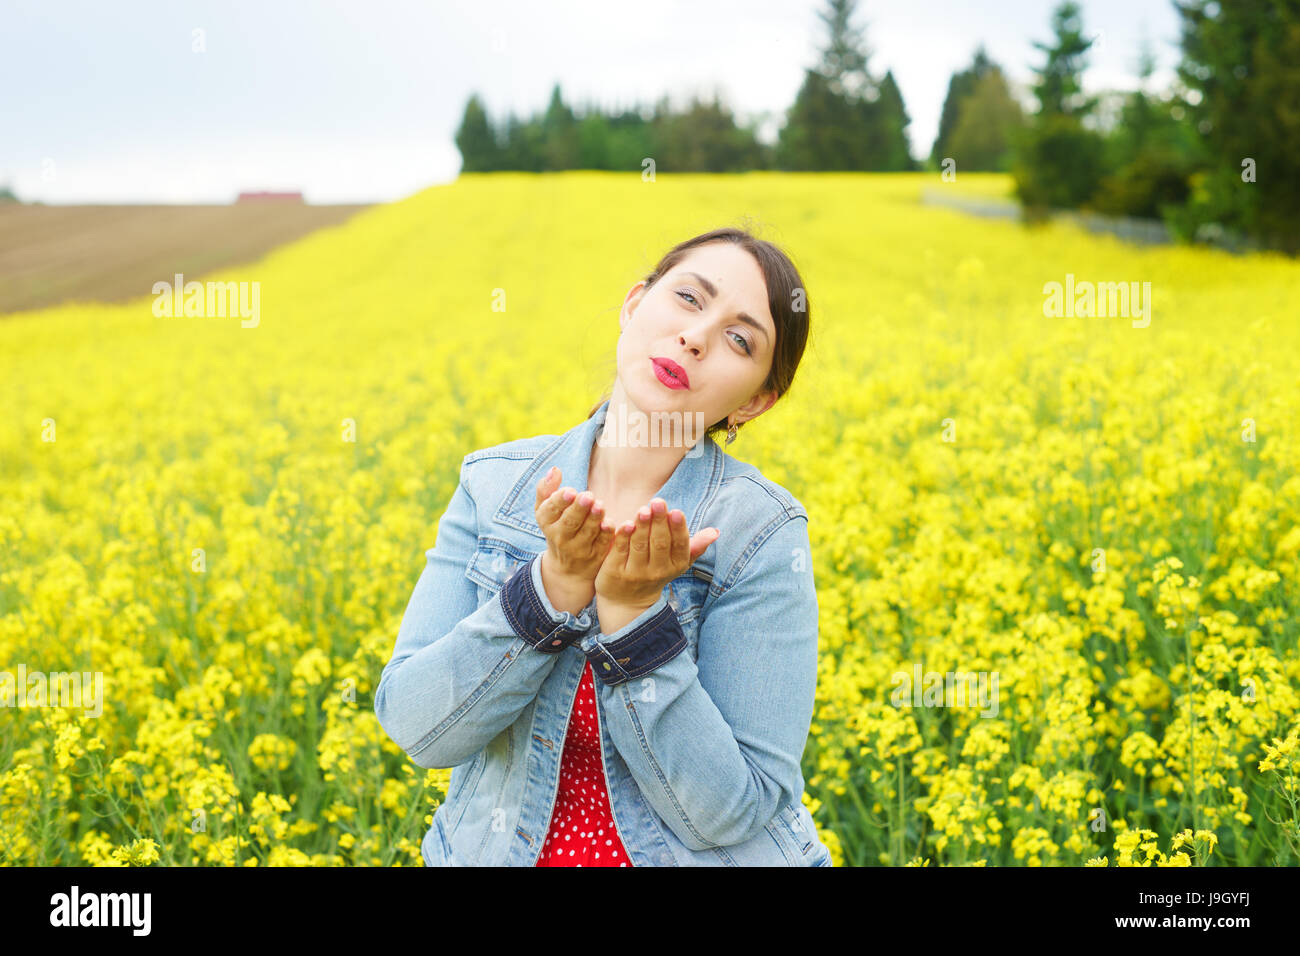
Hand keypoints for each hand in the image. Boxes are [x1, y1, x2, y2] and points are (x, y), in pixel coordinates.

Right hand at [534, 467, 614, 612]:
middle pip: (570, 522)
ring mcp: (578, 548)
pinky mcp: (596, 555)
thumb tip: (555, 469)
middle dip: (579, 509)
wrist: (567, 567)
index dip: (560, 501)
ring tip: (600, 506)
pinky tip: (612, 523)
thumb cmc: (558, 526)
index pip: (551, 510)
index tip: (570, 491)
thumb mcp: (546, 510)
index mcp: (546, 522)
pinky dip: (607, 534)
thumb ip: (547, 489)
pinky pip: (603, 543)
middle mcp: (560, 537)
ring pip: (587, 533)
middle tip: (588, 496)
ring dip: (594, 519)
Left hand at [594, 497, 717, 627]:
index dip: (678, 529)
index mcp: (675, 565)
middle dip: (659, 522)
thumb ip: (696, 546)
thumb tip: (715, 531)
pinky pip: (620, 551)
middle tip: (658, 501)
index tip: (676, 511)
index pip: (679, 545)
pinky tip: (626, 523)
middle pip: (659, 543)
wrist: (628, 601)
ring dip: (642, 526)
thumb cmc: (658, 572)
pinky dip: (623, 537)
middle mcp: (657, 571)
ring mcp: (635, 572)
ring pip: (640, 545)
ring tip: (644, 509)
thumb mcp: (679, 562)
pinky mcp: (615, 571)